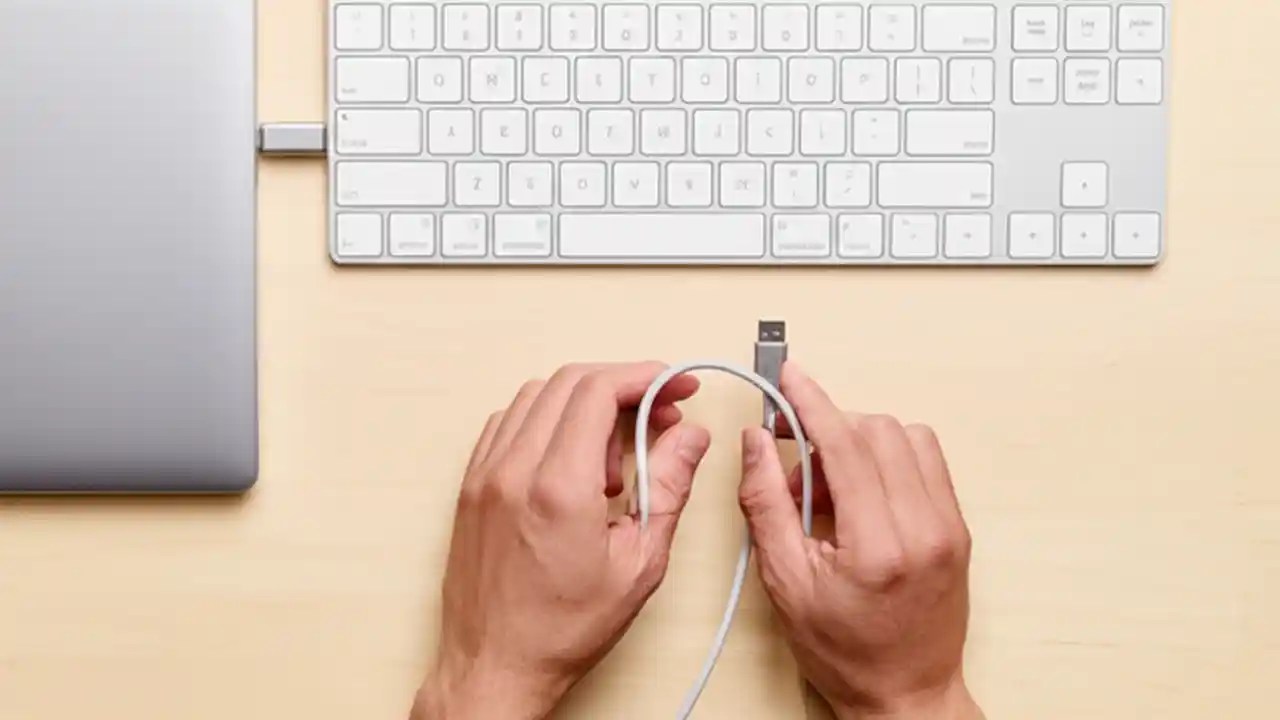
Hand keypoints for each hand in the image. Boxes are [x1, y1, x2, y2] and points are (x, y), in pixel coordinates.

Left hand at [413, 363, 711, 719]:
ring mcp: (484, 474)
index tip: (675, 385)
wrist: (495, 666)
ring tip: (613, 458)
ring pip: (536, 395)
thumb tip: (691, 436)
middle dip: (623, 385)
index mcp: (557, 488)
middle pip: (570, 382)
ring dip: (584, 404)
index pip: (599, 390)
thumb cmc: (562, 629)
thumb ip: (669, 486)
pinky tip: (571, 461)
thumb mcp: (639, 563)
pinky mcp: (470, 485)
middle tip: (660, 413)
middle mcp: (512, 470)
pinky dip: (547, 421)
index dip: (646, 377)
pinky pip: (508, 422)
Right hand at [739, 364, 981, 719]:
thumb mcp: (785, 583)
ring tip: (829, 488)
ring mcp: (950, 527)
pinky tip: (862, 494)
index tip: (789, 378)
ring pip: (907, 438)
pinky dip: (889, 460)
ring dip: (861, 444)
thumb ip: (766, 504)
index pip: (846, 444)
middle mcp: (926, 528)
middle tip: (793, 464)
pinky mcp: (959, 529)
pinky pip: (927, 462)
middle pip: (877, 431)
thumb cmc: (845, 653)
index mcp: (879, 545)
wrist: (905, 696)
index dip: (811, 403)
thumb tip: (756, 443)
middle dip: (829, 431)